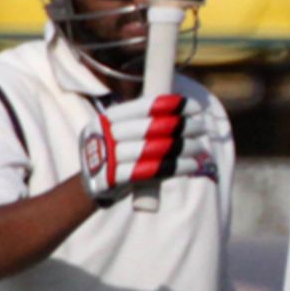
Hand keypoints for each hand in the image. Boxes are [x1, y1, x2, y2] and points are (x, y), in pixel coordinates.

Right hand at [79, 92, 216, 205]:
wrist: (87, 186)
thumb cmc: (111, 156)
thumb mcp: (116, 133)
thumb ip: (139, 125)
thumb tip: (178, 116)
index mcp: (108, 118)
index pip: (146, 106)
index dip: (172, 104)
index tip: (194, 107)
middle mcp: (106, 134)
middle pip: (153, 127)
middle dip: (182, 126)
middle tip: (202, 128)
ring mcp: (109, 156)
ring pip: (155, 149)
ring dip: (182, 148)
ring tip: (200, 147)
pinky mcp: (115, 178)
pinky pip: (151, 170)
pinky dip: (175, 167)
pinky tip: (191, 165)